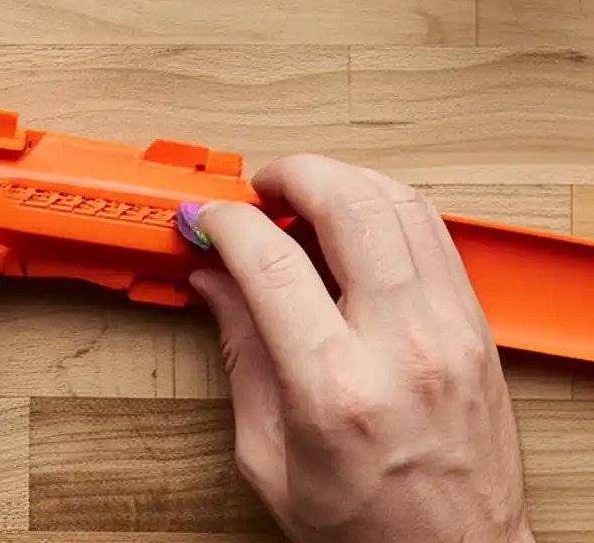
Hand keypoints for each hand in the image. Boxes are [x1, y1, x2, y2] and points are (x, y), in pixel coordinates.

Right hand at [191, 155, 533, 542]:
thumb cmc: (366, 529)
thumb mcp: (269, 456)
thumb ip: (242, 357)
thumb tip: (215, 285)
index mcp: (336, 389)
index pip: (272, 263)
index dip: (226, 224)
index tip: (205, 220)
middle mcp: (403, 348)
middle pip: (350, 205)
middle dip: (292, 173)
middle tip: (257, 187)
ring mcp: (451, 332)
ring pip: (401, 203)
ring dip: (342, 181)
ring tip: (302, 196)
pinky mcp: (476, 329)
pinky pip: (434, 234)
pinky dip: (386, 207)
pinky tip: (354, 222)